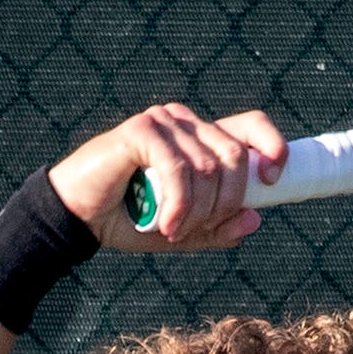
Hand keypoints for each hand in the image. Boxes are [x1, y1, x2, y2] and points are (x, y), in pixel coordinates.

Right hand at [49, 104, 286, 253]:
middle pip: (234, 155)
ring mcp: (163, 122)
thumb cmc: (128, 219)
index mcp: (200, 139)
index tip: (273, 179)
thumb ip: (216, 229)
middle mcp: (185, 123)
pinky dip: (179, 205)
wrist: (79, 218)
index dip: (272, 146)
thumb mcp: (181, 232)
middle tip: (196, 229)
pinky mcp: (141, 130)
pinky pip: (179, 168)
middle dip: (225, 203)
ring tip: (172, 230)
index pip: (251, 125)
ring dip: (197, 211)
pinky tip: (164, 225)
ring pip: (208, 167)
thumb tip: (255, 219)